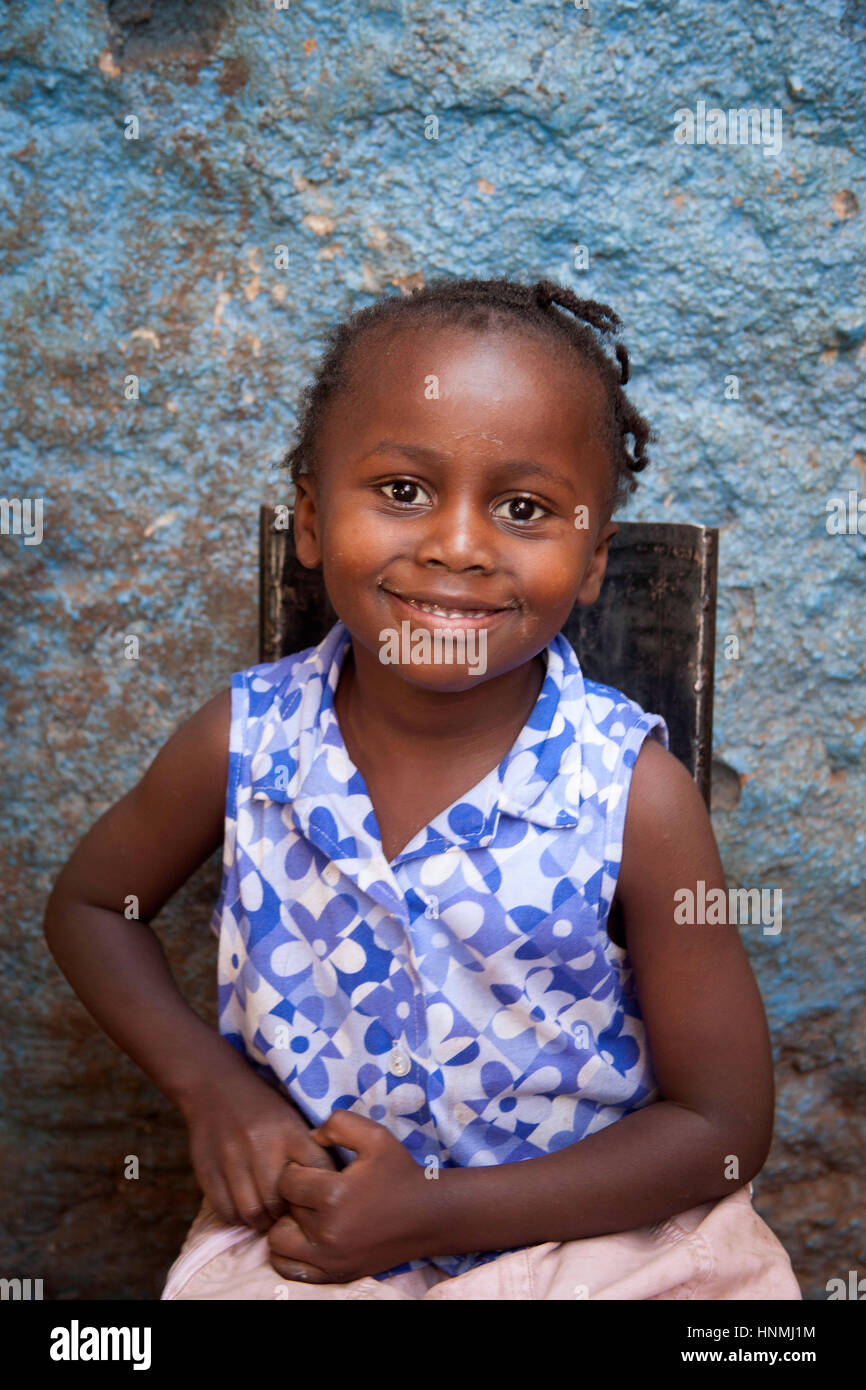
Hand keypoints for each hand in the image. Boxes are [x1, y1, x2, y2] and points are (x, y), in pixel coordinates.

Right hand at [181, 1065, 338, 1232]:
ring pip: (252, 1212)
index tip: (317, 1200)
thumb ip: (309, 1150)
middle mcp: (261, 1146)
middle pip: (279, 1202)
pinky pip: (225, 1211)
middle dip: (285, 1216)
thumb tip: (330, 1187)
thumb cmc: (263, 1107)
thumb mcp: (293, 1119)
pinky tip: (244, 1210)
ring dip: (261, 1222)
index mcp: (290, 1132)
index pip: (318, 1173)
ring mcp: (232, 1159)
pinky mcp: (207, 1170)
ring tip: (266, 1217)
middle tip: (287, 1216)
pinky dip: (237, 1218)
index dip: (321, 1194)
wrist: (215, 1086)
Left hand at [267, 1109, 434, 1283]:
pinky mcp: (336, 1275)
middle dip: (294, 1197)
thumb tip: (310, 1136)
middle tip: (313, 1190)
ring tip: (309, 1214)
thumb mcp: (375, 1135)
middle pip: (284, 1210)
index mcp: (334, 1195)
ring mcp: (331, 1259)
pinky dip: (291, 1254)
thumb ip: (339, 1123)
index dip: (296, 1170)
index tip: (313, 1170)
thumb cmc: (400, 1172)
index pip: (286, 1181)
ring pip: (279, 1242)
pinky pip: (290, 1269)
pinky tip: (308, 1238)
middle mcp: (328, 1232)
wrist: (429, 1215)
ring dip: (288, 1226)